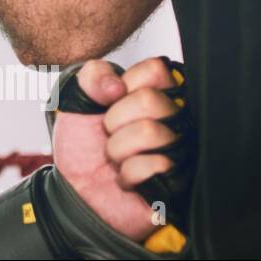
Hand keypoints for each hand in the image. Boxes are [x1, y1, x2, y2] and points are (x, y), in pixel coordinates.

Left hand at [51, 57, 186, 241]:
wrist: (78, 191)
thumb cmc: (84, 145)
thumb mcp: (77, 101)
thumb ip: (92, 77)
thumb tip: (116, 86)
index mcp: (158, 93)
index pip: (156, 70)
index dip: (123, 87)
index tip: (111, 103)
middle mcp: (177, 119)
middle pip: (151, 100)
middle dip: (114, 121)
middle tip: (110, 135)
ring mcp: (183, 150)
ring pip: (150, 132)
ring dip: (118, 149)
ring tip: (117, 158)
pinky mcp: (181, 181)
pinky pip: (154, 165)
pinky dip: (129, 174)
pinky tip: (129, 179)